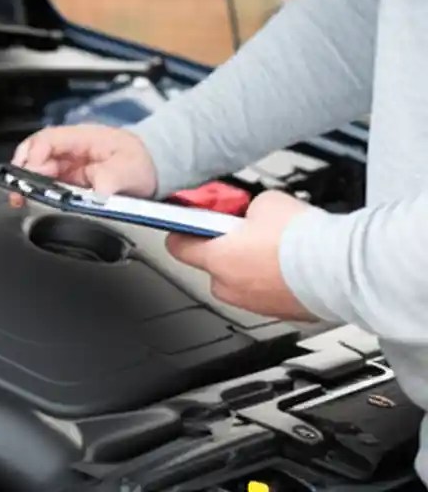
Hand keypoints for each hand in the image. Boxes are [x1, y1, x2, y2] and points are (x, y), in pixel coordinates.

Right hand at [9, 124, 158, 206]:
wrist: (155, 170)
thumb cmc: (143, 162)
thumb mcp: (131, 169)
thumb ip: (113, 178)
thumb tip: (97, 191)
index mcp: (83, 138)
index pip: (48, 139)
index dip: (34, 154)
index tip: (30, 173)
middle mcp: (71, 149)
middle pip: (36, 154)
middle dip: (23, 171)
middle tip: (18, 191)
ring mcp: (69, 164)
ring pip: (38, 169)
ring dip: (28, 183)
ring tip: (21, 198)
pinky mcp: (70, 180)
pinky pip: (48, 183)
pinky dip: (38, 192)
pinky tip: (34, 201)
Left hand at [166, 190, 316, 320]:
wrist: (340, 270)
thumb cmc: (302, 240)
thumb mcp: (265, 203)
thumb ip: (247, 210)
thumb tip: (250, 214)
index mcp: (217, 259)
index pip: (178, 247)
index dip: (183, 233)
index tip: (189, 226)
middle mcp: (230, 287)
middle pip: (213, 266)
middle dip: (226, 249)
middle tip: (247, 232)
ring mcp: (255, 304)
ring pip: (242, 281)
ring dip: (252, 266)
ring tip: (277, 248)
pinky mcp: (281, 313)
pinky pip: (268, 293)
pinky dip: (275, 281)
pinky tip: (294, 264)